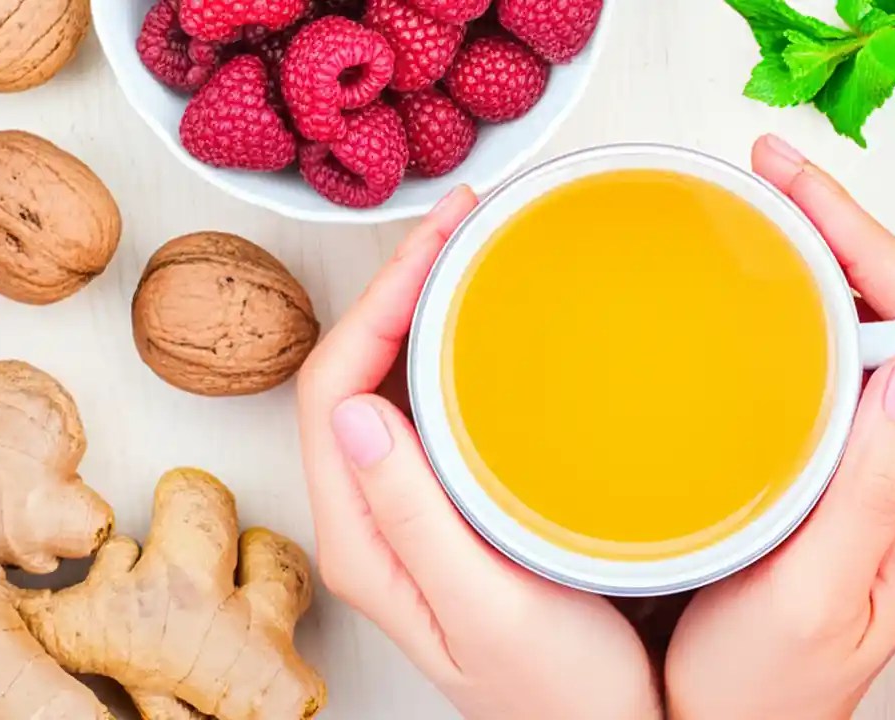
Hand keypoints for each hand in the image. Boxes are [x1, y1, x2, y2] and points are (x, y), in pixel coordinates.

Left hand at [296, 187, 661, 719]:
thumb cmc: (559, 696)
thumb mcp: (489, 611)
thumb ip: (415, 518)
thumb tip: (354, 412)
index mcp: (364, 538)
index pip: (335, 391)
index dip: (378, 304)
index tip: (439, 244)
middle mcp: (377, 518)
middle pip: (359, 374)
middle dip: (402, 285)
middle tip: (464, 223)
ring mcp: (418, 511)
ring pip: (399, 386)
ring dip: (430, 310)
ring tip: (479, 251)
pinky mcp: (461, 509)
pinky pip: (441, 412)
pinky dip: (463, 354)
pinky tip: (502, 329)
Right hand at [664, 136, 894, 719]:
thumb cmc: (767, 688)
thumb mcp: (818, 596)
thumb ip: (874, 488)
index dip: (872, 243)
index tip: (801, 193)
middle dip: (845, 229)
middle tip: (771, 175)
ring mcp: (881, 462)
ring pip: (873, 328)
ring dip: (825, 258)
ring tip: (763, 208)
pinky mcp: (839, 467)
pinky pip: (836, 363)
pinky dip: (800, 308)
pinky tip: (758, 289)